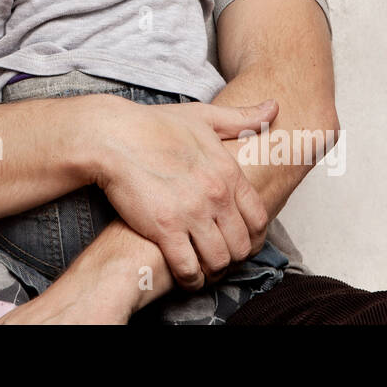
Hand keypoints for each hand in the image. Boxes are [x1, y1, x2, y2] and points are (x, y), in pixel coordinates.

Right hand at [90, 95, 275, 291]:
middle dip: (233, 256)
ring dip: (213, 271)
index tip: (242, 241)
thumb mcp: (202, 116)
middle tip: (221, 258)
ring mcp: (191, 213)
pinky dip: (191, 279)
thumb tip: (274, 107)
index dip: (254, 235)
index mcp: (227, 171)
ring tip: (204, 270)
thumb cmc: (152, 125)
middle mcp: (216, 195)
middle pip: (241, 244)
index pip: (258, 218)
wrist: (112, 136)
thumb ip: (241, 118)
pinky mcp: (165, 230)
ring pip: (218, 260)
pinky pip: (189, 268)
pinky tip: (186, 277)